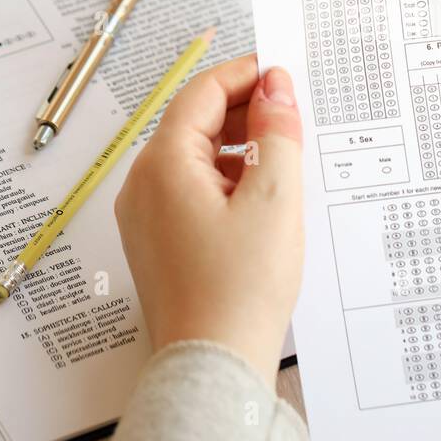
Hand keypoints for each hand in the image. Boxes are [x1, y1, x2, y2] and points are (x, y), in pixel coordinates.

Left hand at [114, 54, 303, 385]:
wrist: (213, 365)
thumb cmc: (240, 289)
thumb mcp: (274, 198)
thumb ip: (278, 133)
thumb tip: (277, 86)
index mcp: (163, 165)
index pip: (202, 93)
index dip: (246, 76)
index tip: (285, 75)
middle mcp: (144, 185)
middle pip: (196, 124)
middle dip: (246, 114)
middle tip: (296, 118)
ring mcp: (148, 216)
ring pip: (198, 159)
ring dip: (242, 150)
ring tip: (288, 164)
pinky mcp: (160, 242)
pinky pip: (194, 191)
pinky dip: (230, 182)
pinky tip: (265, 201)